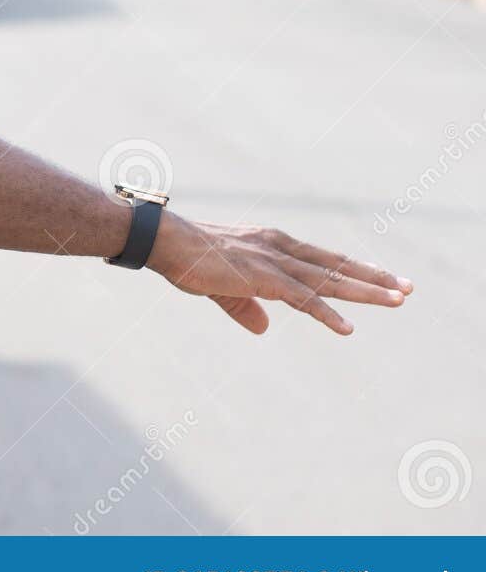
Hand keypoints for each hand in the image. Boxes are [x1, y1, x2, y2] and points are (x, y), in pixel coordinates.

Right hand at [147, 214, 413, 335]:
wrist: (164, 241)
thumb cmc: (186, 258)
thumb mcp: (221, 285)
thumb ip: (245, 307)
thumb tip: (264, 329)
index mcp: (271, 245)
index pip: (322, 259)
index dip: (353, 270)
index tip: (382, 278)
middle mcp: (279, 248)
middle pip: (336, 265)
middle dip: (373, 278)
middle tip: (408, 288)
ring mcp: (273, 262)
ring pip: (329, 280)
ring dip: (365, 291)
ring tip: (398, 299)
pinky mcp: (262, 278)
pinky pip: (302, 299)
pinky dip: (326, 314)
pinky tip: (347, 329)